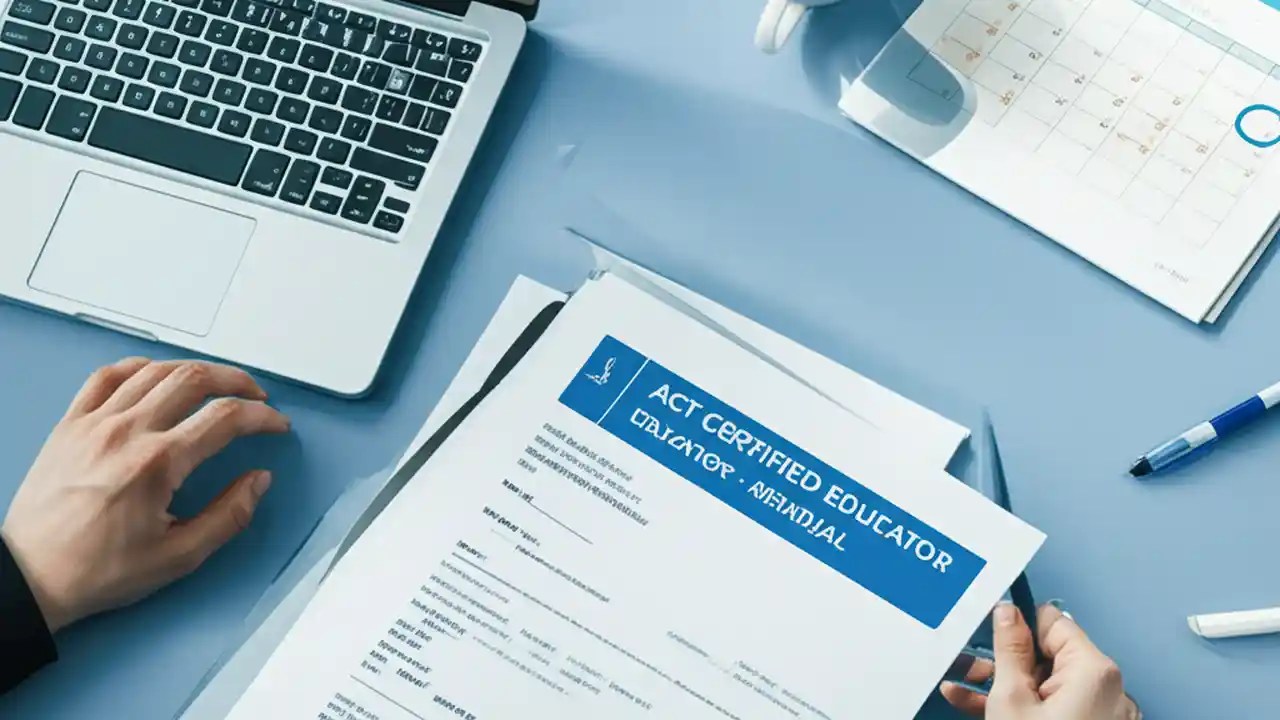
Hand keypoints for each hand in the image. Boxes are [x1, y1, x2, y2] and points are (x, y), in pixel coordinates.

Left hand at [1, 358, 289, 631]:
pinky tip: (156, 375)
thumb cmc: (96, 571)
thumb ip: (229, 516)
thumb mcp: (179, 556)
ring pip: (155, 370)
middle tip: (254, 395)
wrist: (31, 577)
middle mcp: (126, 433)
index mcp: (157, 465)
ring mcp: (94, 424)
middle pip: (194, 379)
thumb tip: (258, 482)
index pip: (225, 418)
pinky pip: (107, 376)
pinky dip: (139, 367)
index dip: (261, 416)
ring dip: (195, 369)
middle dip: (236, 381)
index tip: (274, 424)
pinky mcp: (70, 424)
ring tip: (215, 382)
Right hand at [941, 603, 1139, 719]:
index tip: (991, 627)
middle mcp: (1109, 691)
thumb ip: (1010, 650)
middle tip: (970, 664)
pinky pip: (1058, 710)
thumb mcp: (1011, 699)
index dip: (1017, 624)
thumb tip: (1008, 614)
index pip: (1054, 623)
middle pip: (1051, 657)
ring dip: (1007, 686)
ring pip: (1049, 686)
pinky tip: (982, 710)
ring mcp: (1104, 716)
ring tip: (964, 690)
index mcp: (1094, 671)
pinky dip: (1027, 708)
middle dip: (1006, 661)